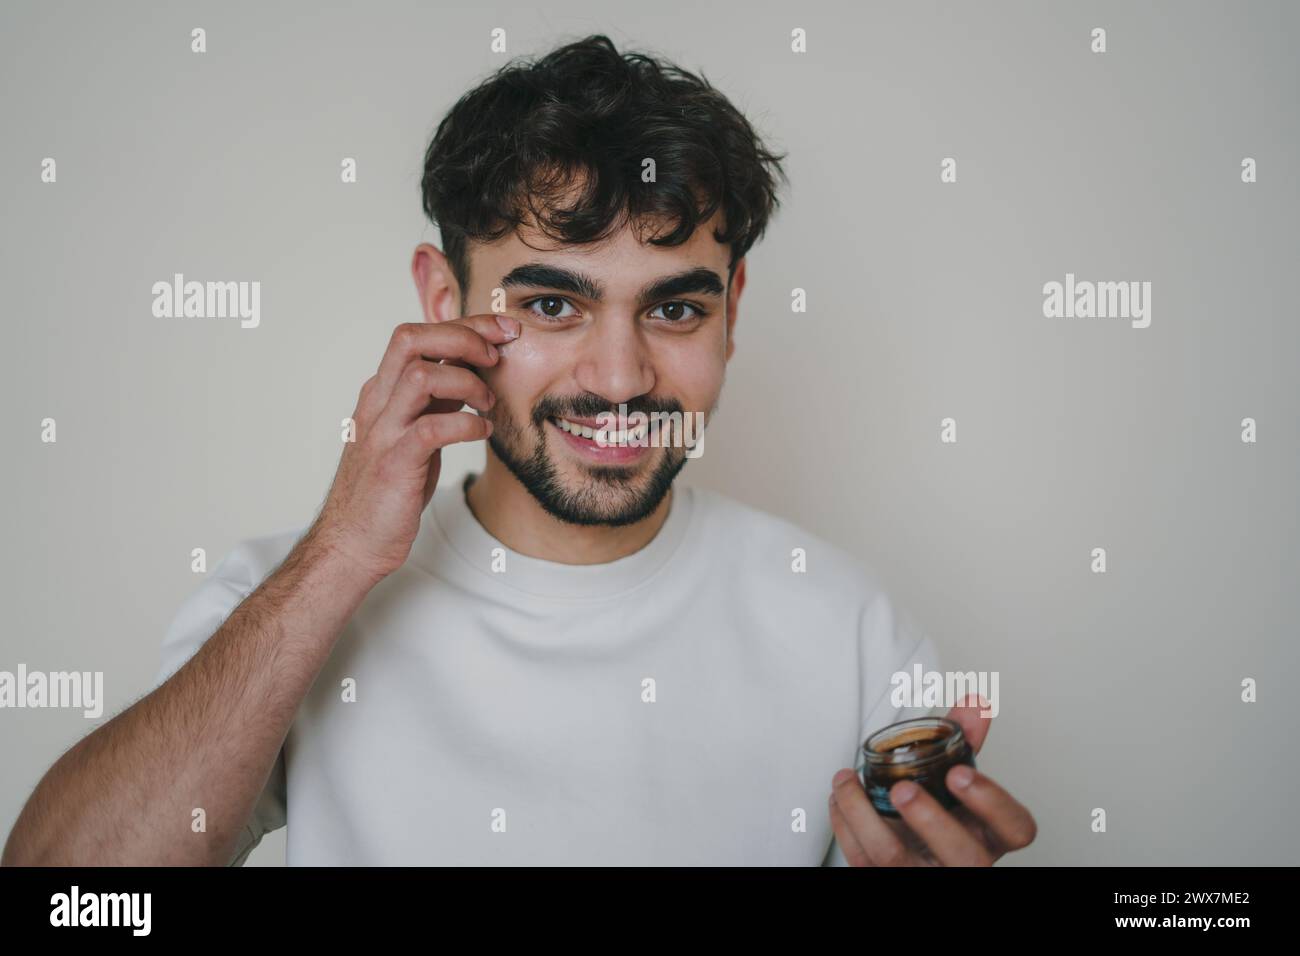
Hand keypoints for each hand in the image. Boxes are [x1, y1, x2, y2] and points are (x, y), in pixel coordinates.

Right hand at [308, 314, 520, 581]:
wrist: (353, 542)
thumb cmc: (389, 490)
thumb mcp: (415, 433)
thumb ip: (437, 402)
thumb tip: (472, 374)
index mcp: (383, 392)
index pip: (419, 336)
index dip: (464, 326)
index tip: (502, 331)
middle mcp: (378, 404)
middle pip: (413, 340)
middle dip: (463, 337)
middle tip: (497, 356)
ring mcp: (382, 432)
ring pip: (420, 376)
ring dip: (466, 382)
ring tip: (488, 404)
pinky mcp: (394, 464)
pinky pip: (432, 428)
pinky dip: (466, 423)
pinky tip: (482, 431)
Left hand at [827, 694, 1036, 864]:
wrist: (911, 850)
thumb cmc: (940, 814)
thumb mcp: (955, 780)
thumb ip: (963, 741)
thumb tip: (972, 704)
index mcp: (990, 834)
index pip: (1015, 827)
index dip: (992, 801)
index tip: (959, 772)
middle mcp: (965, 862)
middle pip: (963, 855)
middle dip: (930, 819)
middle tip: (904, 788)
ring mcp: (925, 875)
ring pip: (896, 860)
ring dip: (865, 817)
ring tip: (848, 782)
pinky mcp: (886, 879)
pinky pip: (861, 859)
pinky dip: (843, 823)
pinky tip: (839, 798)